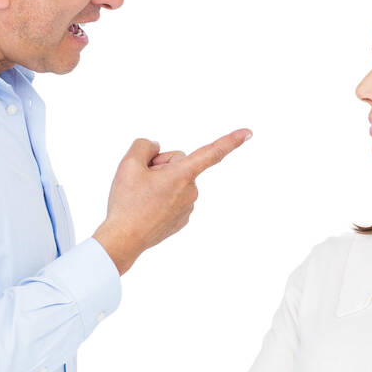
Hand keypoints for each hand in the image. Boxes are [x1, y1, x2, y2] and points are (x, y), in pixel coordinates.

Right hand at [93, 130, 251, 274]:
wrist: (123, 239)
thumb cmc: (127, 203)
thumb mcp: (129, 164)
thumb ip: (145, 145)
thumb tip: (156, 149)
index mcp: (183, 175)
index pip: (212, 153)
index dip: (231, 140)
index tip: (248, 132)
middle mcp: (191, 191)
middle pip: (179, 163)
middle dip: (161, 166)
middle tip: (140, 181)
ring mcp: (188, 207)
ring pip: (175, 182)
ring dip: (160, 184)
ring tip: (141, 198)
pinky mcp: (182, 220)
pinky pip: (173, 198)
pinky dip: (161, 198)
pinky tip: (146, 208)